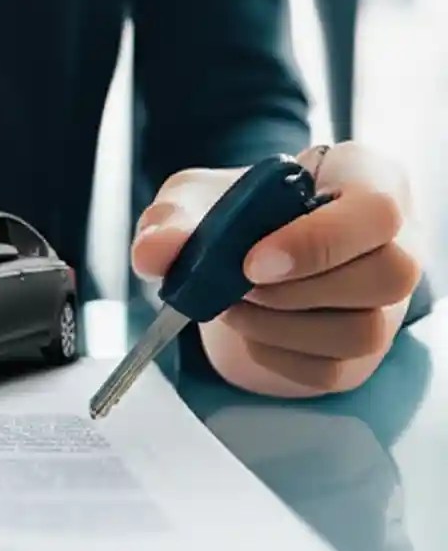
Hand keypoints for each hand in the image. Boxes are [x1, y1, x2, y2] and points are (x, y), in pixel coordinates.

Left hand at [131, 143, 421, 397]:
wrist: (242, 252)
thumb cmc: (237, 211)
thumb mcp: (197, 196)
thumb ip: (171, 217)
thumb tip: (154, 253)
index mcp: (369, 180)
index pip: (378, 210)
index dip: (318, 241)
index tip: (252, 261)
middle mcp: (396, 241)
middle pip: (389, 276)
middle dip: (299, 290)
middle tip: (239, 283)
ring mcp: (385, 301)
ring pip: (363, 331)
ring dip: (282, 327)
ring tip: (234, 304)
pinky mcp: (360, 350)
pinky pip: (332, 369)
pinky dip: (277, 355)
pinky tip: (248, 327)